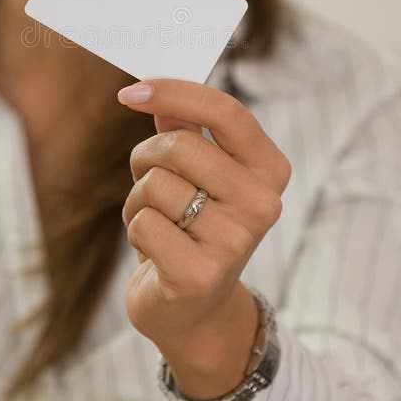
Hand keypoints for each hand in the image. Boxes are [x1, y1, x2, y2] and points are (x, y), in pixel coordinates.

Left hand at [118, 78, 290, 364]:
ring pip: (156, 185)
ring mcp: (235, 242)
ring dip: (138, 199)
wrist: (196, 310)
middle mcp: (262, 204)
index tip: (131, 92)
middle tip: (146, 178)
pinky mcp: (199, 275)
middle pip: (180, 146)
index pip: (226, 112)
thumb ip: (185, 128)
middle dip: (147, 157)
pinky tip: (155, 251)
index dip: (175, 93)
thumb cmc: (194, 225)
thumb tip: (155, 89)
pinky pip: (143, 223)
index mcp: (269, 169)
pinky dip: (136, 230)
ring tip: (157, 222)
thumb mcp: (197, 173)